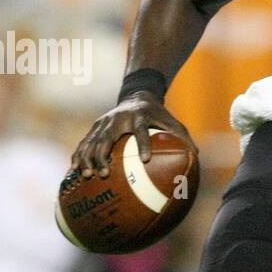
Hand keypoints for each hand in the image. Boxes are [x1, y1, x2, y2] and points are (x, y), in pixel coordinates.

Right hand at [71, 92, 195, 177]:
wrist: (137, 96)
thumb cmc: (158, 114)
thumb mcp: (173, 121)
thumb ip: (183, 137)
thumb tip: (197, 157)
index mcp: (140, 117)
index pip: (141, 130)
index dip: (143, 144)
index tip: (145, 160)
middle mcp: (119, 119)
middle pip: (108, 137)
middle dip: (104, 155)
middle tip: (105, 173)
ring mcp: (104, 122)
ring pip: (92, 141)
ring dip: (89, 158)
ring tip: (88, 175)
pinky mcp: (96, 127)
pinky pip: (85, 142)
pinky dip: (79, 155)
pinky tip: (75, 170)